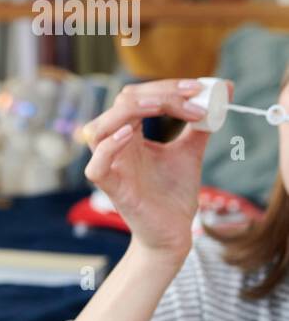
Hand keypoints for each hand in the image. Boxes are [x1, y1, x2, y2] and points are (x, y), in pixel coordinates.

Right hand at [81, 78, 218, 261]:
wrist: (175, 232)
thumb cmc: (174, 193)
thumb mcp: (190, 151)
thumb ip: (199, 124)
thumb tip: (222, 91)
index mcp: (129, 135)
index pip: (136, 96)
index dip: (166, 87)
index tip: (200, 90)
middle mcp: (116, 146)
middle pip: (122, 103)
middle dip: (159, 94)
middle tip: (194, 98)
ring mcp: (111, 167)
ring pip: (99, 128)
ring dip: (131, 111)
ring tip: (164, 107)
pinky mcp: (112, 189)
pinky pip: (97, 166)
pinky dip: (109, 147)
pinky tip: (129, 135)